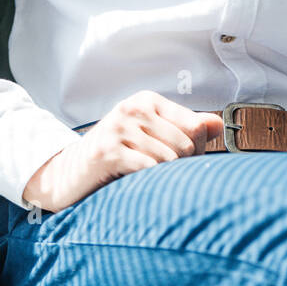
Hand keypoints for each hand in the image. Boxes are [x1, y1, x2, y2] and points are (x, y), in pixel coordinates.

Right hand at [21, 92, 224, 212]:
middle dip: (182, 167)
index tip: (183, 163)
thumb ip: (187, 129)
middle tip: (163, 177)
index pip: (195, 126)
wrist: (68, 173)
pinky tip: (138, 185)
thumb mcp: (151, 136)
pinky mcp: (107, 151)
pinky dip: (150, 182)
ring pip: (169, 159)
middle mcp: (133, 107)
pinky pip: (148, 169)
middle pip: (185, 145)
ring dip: (164, 177)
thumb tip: (219, 125)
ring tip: (149, 181)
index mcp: (147, 100)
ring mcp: (118, 127)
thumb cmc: (116, 155)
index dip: (197, 150)